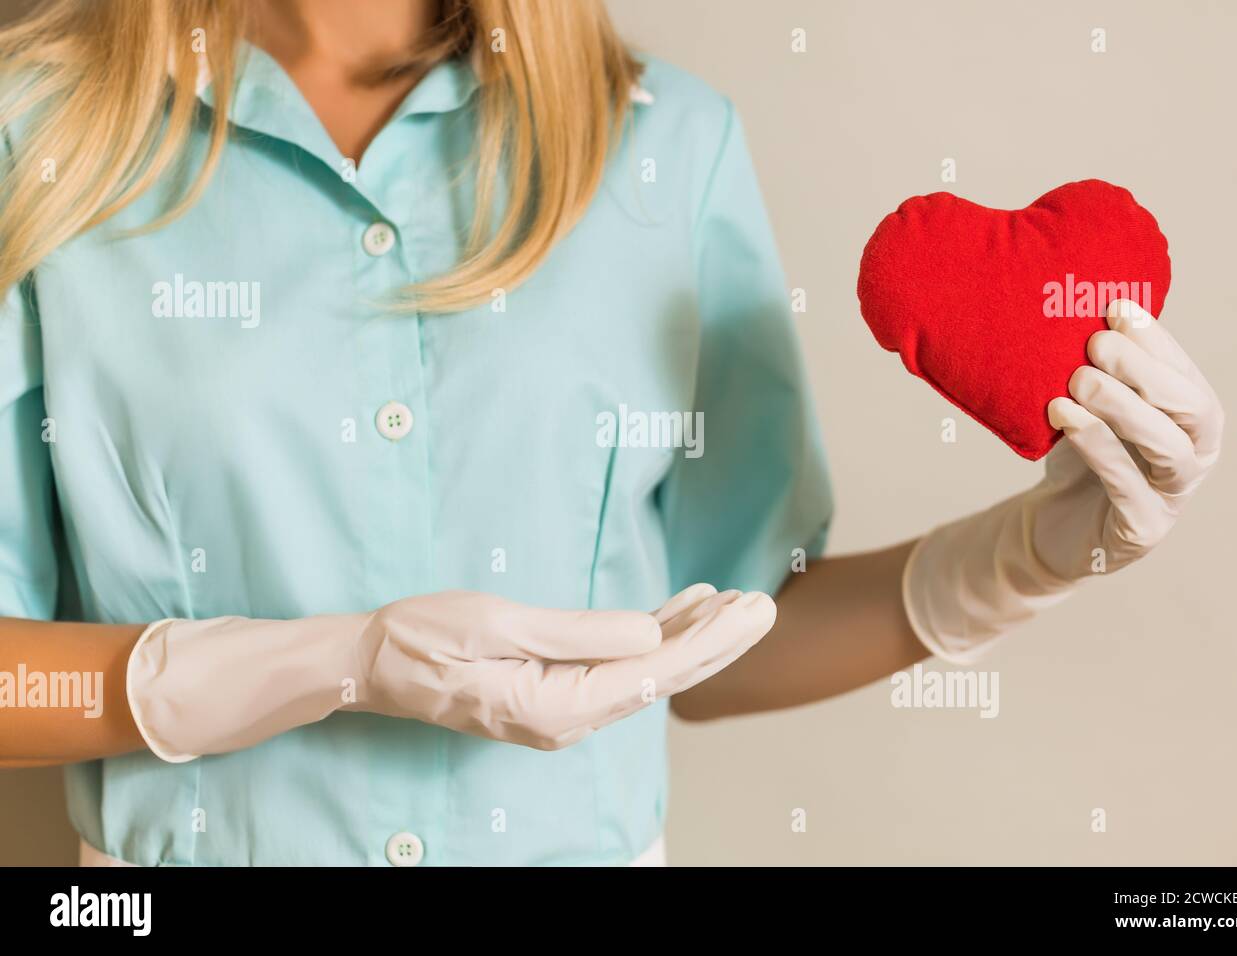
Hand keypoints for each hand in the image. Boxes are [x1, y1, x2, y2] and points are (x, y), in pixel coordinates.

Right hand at [128, 584, 775, 760]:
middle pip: (662, 679)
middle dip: (716, 642)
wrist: (371, 663)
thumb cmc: (424, 638)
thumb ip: (579, 634)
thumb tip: (650, 635)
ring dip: (689, 638)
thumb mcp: (499, 623)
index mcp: (559, 706)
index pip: (656, 673)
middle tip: (763, 602)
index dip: (711, 642)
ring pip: (645, 672)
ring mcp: (562, 708)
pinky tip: (680, 612)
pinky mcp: (553, 691)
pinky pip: (615, 667)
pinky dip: (651, 638)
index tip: (752, 609)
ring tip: (733, 601)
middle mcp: (569, 718)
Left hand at [902, 298, 1222, 663]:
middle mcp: (1196, 456)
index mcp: (1192, 421)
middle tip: (1094, 343)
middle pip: (1192, 408)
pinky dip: (1096, 445)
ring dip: (1123, 406)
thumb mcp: (1090, 407)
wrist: (1048, 527)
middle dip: (1145, 370)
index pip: (1185, 372)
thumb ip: (1099, 369)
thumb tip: (1075, 310)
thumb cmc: (1078, 457)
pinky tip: (1062, 416)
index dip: (1155, 340)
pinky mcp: (1142, 529)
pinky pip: (1127, 484)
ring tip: (1076, 380)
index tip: (1115, 307)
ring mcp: (1173, 496)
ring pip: (1169, 447)